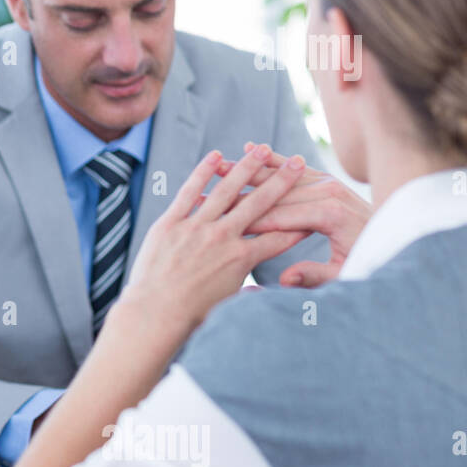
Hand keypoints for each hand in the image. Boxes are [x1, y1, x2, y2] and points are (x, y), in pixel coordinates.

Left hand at [121, 143, 311, 334]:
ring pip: (227, 191)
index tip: (312, 203)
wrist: (155, 313)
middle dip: (282, 181)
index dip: (298, 220)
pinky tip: (216, 156)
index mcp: (242, 260)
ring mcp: (197, 228)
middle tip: (299, 163)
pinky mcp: (171, 223)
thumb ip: (249, 292)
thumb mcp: (229, 304)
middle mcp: (223, 239)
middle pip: (260, 204)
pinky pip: (190, 192)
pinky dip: (204, 172)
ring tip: (263, 150)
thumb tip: (263, 293)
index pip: (279, 235)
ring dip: (248, 168)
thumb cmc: (191, 316)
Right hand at [216, 141, 372, 286]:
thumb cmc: (370, 261)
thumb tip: (284, 278)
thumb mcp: (346, 274)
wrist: (399, 239)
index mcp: (329, 216)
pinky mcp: (328, 179)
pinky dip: (272, 158)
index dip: (245, 222)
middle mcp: (329, 192)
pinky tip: (251, 148)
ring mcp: (328, 182)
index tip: (217, 225)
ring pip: (279, 175)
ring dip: (247, 171)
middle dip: (238, 196)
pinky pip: (293, 167)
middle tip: (204, 196)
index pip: (277, 218)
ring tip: (217, 165)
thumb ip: (315, 276)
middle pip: (273, 194)